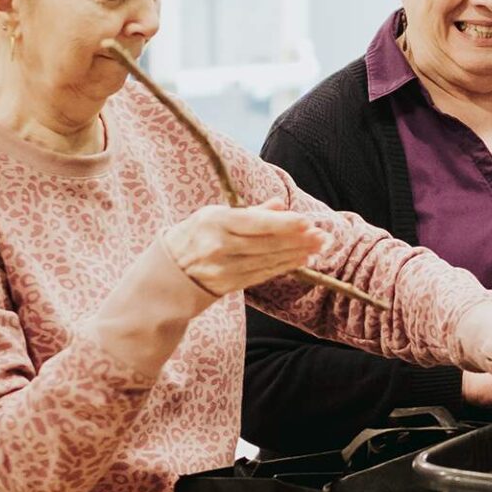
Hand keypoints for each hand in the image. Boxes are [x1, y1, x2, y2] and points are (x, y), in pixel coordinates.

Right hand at [162, 203, 328, 297]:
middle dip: (298, 240)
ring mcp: (224, 269)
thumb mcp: (214, 215)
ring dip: (296, 254)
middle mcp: (218, 247)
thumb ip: (249, 212)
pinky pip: (262, 274)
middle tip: (323, 236)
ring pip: (267, 261)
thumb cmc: (195, 234)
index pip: (254, 223)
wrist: (168, 271)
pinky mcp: (229, 285)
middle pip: (266, 244)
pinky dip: (284, 267)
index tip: (307, 222)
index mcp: (214, 222)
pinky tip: (302, 260)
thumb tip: (280, 205)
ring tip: (319, 247)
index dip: (283, 224)